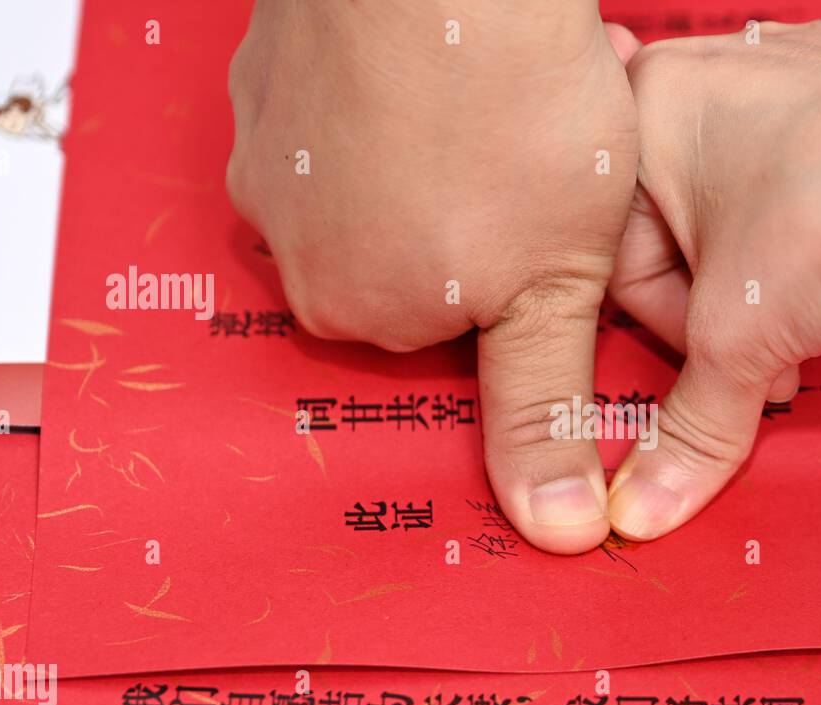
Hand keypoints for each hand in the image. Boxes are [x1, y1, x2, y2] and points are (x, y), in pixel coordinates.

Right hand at [226, 0, 637, 553]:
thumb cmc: (507, 113)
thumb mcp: (552, 286)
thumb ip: (542, 406)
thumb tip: (555, 531)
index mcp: (356, 311)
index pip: (445, 326)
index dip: (513, 271)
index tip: (548, 222)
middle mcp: (290, 243)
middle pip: (405, 255)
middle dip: (477, 215)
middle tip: (530, 156)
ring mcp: (266, 149)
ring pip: (376, 178)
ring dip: (441, 150)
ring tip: (495, 98)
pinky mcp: (266, 69)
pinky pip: (343, 108)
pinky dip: (396, 91)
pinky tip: (444, 56)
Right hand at [606, 20, 820, 540]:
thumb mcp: (745, 337)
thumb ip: (689, 426)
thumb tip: (644, 502)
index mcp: (648, 108)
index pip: (620, 262)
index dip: (672, 338)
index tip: (710, 373)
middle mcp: (708, 73)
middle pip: (681, 238)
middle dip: (728, 314)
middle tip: (767, 354)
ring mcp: (787, 70)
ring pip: (745, 211)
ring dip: (772, 283)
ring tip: (817, 309)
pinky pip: (806, 179)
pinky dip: (819, 234)